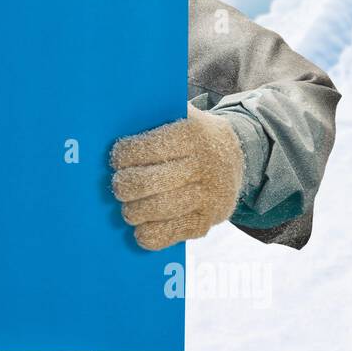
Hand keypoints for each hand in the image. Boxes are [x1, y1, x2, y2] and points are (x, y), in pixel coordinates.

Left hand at [109, 107, 243, 250]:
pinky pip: (172, 233)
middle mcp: (203, 164)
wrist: (238, 157)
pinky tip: (140, 229)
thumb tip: (113, 118)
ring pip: (158, 209)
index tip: (116, 159)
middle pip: (147, 182)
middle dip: (124, 186)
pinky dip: (149, 235)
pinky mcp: (208, 220)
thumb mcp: (182, 115)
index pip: (147, 148)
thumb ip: (154, 115)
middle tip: (119, 186)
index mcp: (192, 134)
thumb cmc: (193, 135)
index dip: (123, 155)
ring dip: (133, 211)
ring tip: (128, 208)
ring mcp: (209, 195)